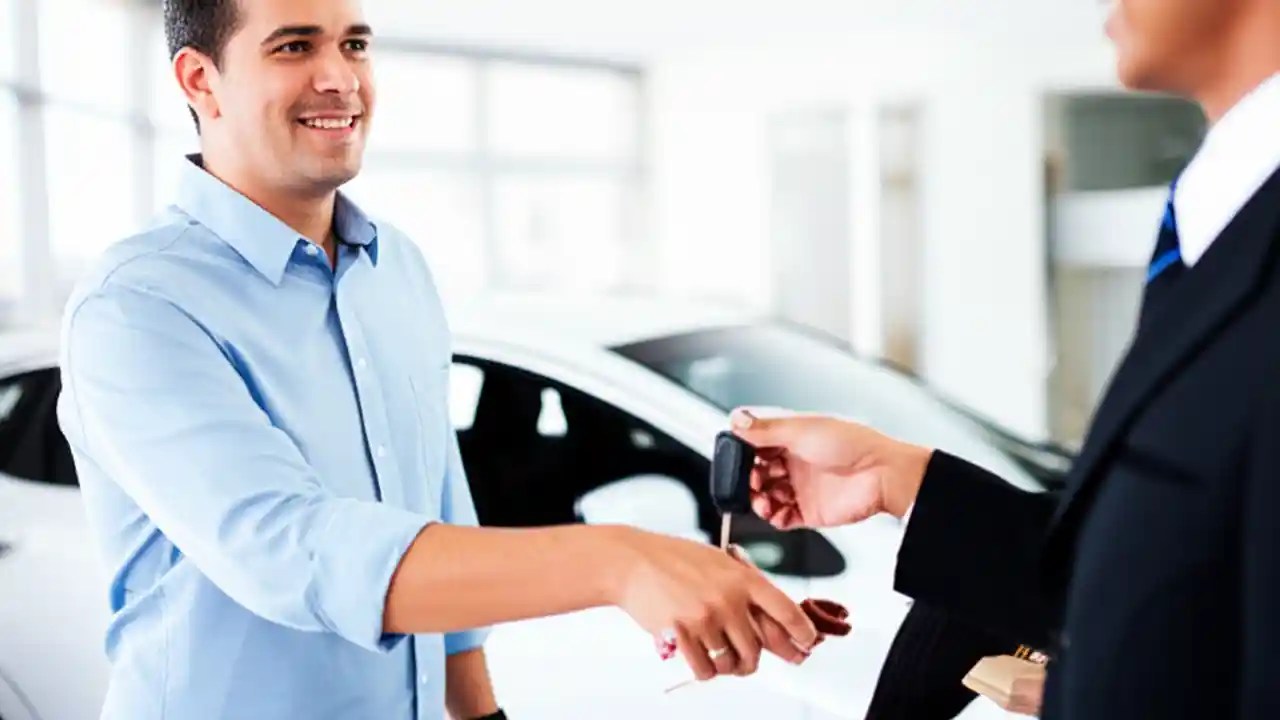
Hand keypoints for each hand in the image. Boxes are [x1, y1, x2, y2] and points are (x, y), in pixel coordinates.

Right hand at [607, 527, 818, 680]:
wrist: (633, 562)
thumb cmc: (673, 559)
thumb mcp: (718, 561)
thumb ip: (744, 585)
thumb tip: (769, 614)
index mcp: (742, 578)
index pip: (786, 610)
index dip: (802, 632)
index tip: (806, 643)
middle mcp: (728, 599)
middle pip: (757, 647)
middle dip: (753, 660)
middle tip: (749, 662)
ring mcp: (706, 618)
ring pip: (731, 662)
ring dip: (727, 666)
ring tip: (719, 657)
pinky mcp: (683, 634)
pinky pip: (705, 669)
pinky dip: (706, 670)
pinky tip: (700, 659)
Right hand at [729, 408, 932, 528]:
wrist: (882, 474)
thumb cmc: (852, 444)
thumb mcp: (802, 429)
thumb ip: (766, 428)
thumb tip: (736, 419)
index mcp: (793, 436)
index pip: (757, 443)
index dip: (745, 451)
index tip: (736, 456)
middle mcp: (795, 461)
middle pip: (757, 471)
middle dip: (747, 477)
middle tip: (749, 480)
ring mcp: (801, 486)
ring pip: (766, 496)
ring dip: (757, 499)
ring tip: (761, 500)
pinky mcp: (809, 510)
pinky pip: (782, 518)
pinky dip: (773, 518)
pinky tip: (773, 512)